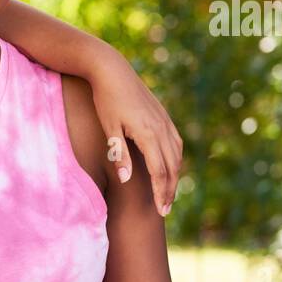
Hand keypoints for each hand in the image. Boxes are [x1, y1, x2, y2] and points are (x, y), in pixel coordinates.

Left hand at [93, 53, 182, 215]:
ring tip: (168, 194)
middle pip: (171, 167)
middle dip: (169, 190)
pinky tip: (171, 168)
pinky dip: (176, 159)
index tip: (160, 211)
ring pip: (176, 155)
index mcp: (147, 133)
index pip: (159, 171)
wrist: (112, 70)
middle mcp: (161, 128)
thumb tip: (125, 179)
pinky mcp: (163, 116)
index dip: (160, 193)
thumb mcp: (108, 128)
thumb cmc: (105, 100)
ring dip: (174, 176)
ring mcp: (165, 121)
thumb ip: (118, 154)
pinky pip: (176, 142)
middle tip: (165, 211)